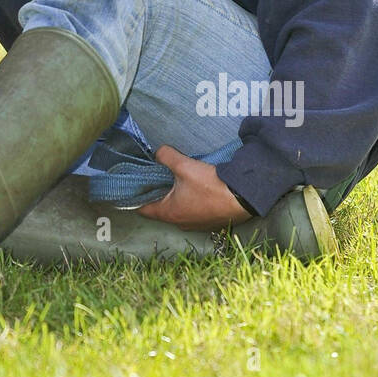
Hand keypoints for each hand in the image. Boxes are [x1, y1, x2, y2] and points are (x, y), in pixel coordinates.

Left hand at [137, 145, 251, 230]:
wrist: (244, 197)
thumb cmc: (211, 185)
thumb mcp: (185, 166)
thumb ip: (166, 156)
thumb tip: (157, 152)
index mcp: (169, 213)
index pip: (142, 209)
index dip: (135, 196)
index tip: (133, 183)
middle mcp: (180, 223)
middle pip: (159, 208)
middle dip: (156, 193)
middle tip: (153, 176)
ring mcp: (195, 224)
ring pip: (177, 210)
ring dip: (174, 197)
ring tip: (173, 179)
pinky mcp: (208, 222)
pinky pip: (191, 211)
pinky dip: (188, 200)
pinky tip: (193, 187)